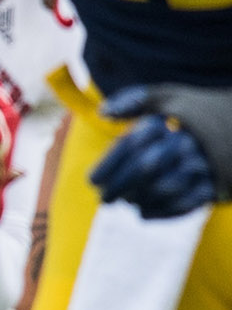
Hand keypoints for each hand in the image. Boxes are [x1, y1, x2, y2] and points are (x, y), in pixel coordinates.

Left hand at [93, 83, 231, 217]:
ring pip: (167, 188)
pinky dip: (163, 211)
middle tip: (103, 199)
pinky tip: (143, 214)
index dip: (108, 165)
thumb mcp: (167, 96)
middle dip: (119, 185)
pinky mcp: (219, 185)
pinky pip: (189, 204)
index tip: (91, 181)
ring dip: (140, 199)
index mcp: (171, 122)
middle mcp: (190, 144)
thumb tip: (102, 114)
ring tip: (125, 202)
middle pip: (146, 168)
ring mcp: (206, 166)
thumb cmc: (195, 111)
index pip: (132, 145)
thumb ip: (132, 100)